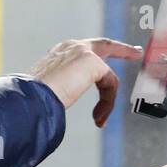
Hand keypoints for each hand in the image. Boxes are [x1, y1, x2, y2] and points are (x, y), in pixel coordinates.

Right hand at [27, 37, 142, 127]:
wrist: (30, 96)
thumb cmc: (32, 101)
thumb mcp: (47, 93)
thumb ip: (57, 92)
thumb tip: (47, 110)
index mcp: (58, 54)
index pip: (83, 50)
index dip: (97, 55)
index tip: (104, 58)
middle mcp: (71, 47)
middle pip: (105, 45)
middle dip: (123, 49)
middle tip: (137, 52)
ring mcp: (82, 52)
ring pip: (106, 77)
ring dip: (106, 101)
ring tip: (98, 120)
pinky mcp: (93, 62)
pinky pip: (109, 86)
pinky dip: (107, 104)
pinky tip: (98, 118)